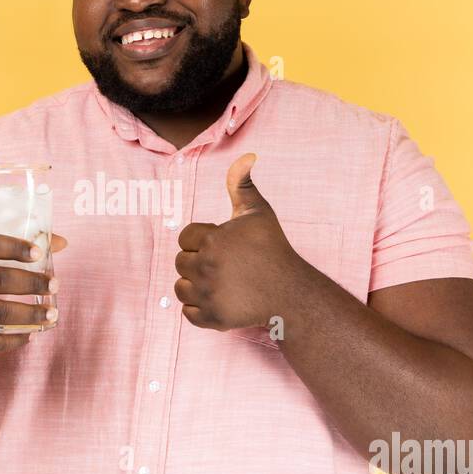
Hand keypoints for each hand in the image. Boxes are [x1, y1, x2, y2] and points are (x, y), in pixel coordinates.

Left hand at [173, 154, 301, 330]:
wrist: (291, 292)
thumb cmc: (274, 249)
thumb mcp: (258, 212)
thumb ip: (242, 184)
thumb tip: (247, 155)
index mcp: (212, 240)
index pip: (186, 237)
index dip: (203, 240)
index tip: (223, 246)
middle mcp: (206, 267)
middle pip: (181, 262)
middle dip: (198, 261)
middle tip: (225, 266)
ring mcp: (208, 295)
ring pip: (181, 287)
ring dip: (194, 285)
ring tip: (219, 283)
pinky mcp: (212, 318)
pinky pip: (188, 313)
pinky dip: (199, 309)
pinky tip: (218, 300)